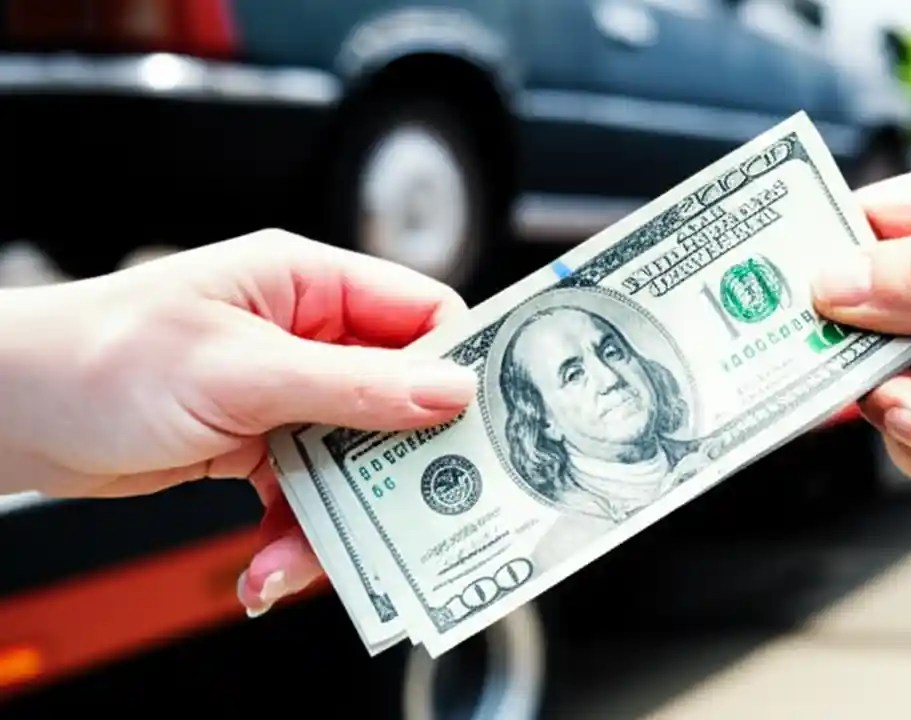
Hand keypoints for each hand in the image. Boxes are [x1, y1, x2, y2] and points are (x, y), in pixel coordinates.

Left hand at [0, 230, 475, 613]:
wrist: (12, 412)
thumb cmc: (100, 357)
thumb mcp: (241, 372)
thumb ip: (353, 386)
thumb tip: (450, 391)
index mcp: (307, 284)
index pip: (420, 315)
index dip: (456, 367)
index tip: (475, 427)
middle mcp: (306, 334)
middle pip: (397, 399)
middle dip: (400, 463)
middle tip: (417, 514)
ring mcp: (284, 393)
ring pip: (356, 458)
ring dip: (341, 515)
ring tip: (299, 560)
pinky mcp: (260, 445)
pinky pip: (309, 491)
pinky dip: (298, 532)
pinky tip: (270, 565)